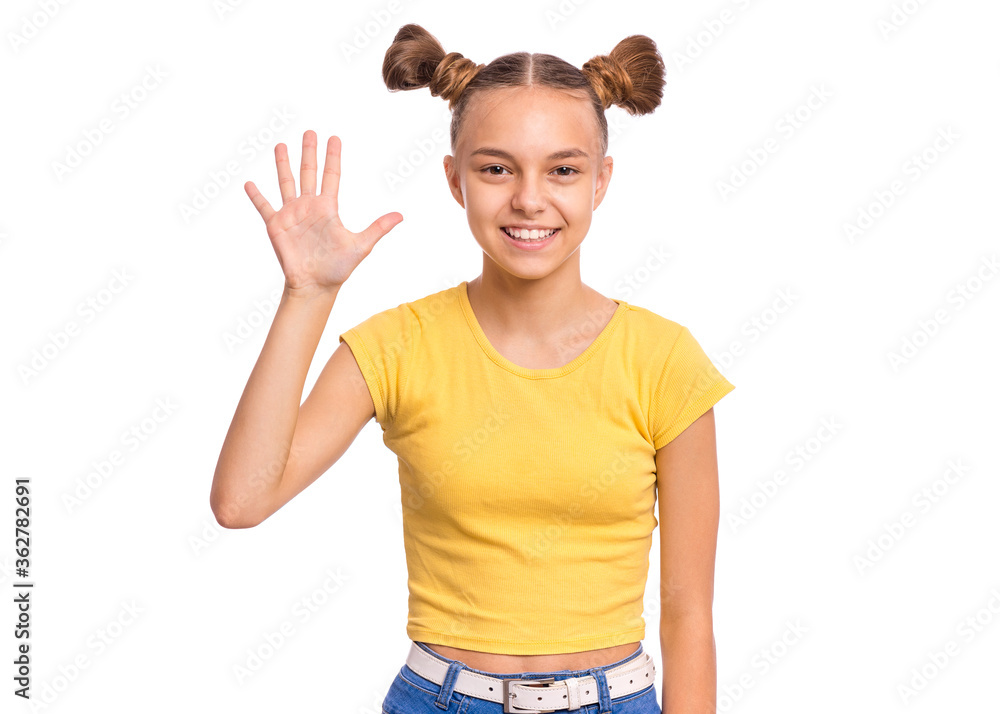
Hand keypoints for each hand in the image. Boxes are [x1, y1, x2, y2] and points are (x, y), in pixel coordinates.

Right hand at [244, 130, 402, 293]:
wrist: (315, 285)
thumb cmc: (338, 268)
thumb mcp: (361, 246)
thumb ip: (378, 228)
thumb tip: (400, 216)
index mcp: (328, 208)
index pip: (331, 175)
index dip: (333, 157)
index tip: (334, 138)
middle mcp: (309, 206)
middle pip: (308, 172)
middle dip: (309, 152)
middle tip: (310, 132)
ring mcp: (291, 214)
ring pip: (286, 182)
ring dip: (283, 164)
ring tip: (280, 145)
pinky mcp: (276, 225)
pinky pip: (264, 206)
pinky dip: (256, 196)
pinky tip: (249, 183)